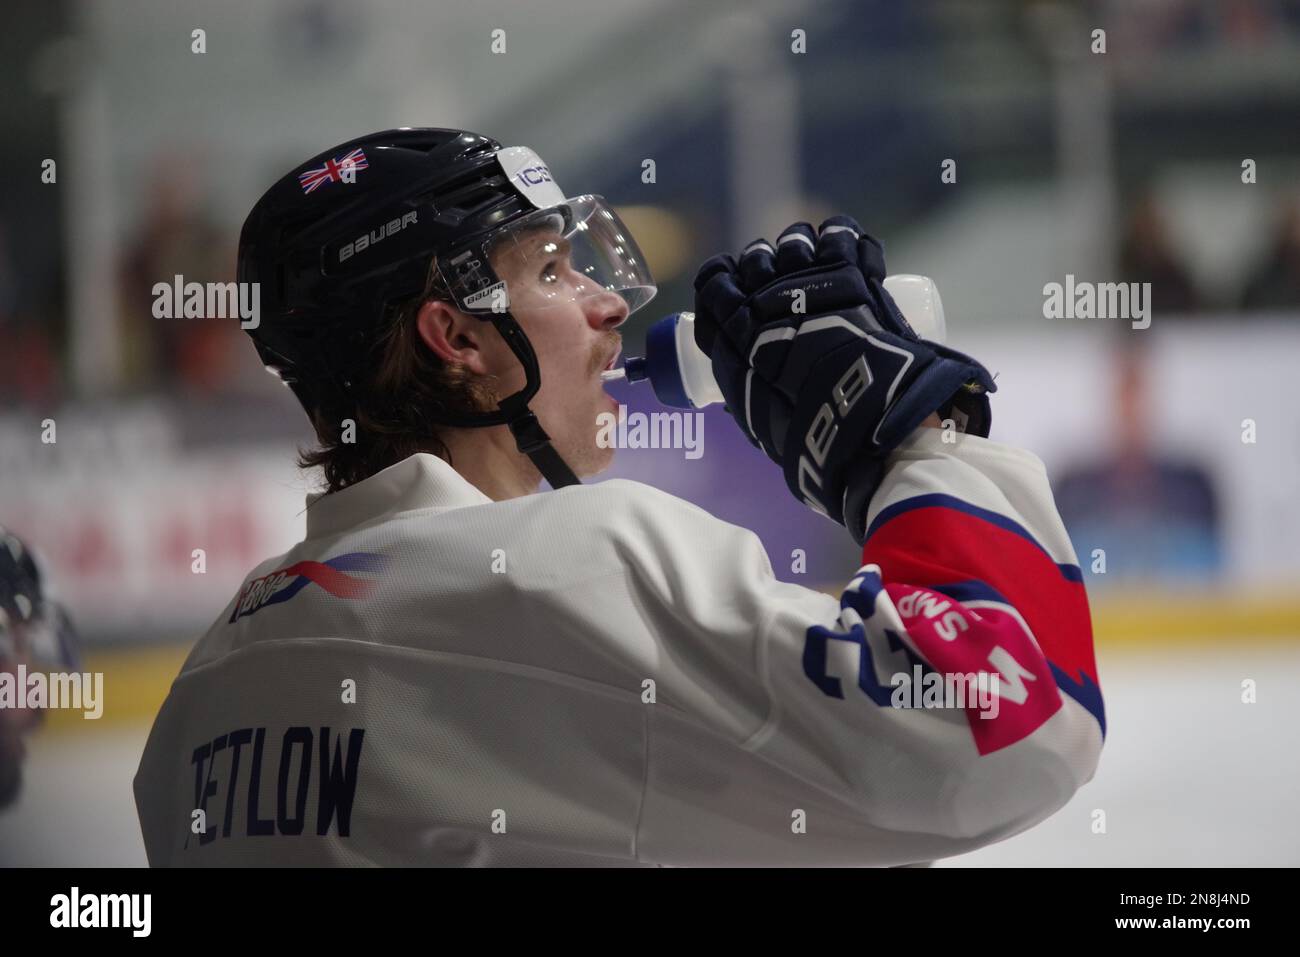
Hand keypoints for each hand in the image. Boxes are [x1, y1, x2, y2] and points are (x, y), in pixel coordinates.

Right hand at [692, 216, 994, 540]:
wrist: (864, 430)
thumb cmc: (811, 440)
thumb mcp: (762, 424)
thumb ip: (753, 399)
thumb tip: (757, 394)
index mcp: (735, 338)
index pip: (713, 289)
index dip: (720, 283)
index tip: (732, 289)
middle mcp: (763, 301)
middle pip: (753, 259)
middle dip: (762, 263)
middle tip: (782, 281)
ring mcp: (807, 282)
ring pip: (794, 241)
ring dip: (802, 248)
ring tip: (818, 264)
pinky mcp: (852, 274)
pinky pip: (842, 236)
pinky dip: (844, 237)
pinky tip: (851, 248)